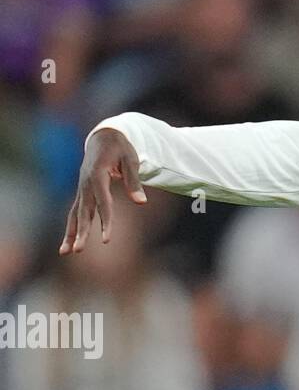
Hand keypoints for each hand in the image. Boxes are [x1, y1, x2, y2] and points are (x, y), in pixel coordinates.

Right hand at [59, 128, 146, 253]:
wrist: (104, 136)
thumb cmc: (120, 147)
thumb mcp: (131, 159)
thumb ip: (134, 181)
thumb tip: (142, 202)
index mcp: (97, 175)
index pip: (102, 203)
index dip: (105, 221)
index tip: (106, 240)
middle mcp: (85, 184)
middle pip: (83, 212)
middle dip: (81, 232)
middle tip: (78, 251)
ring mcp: (81, 188)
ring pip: (75, 214)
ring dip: (70, 233)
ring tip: (65, 252)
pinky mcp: (82, 192)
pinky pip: (75, 212)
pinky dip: (71, 226)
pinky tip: (68, 242)